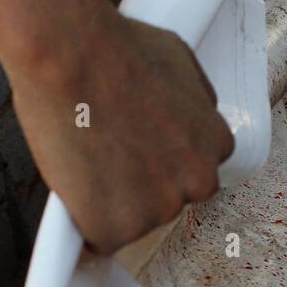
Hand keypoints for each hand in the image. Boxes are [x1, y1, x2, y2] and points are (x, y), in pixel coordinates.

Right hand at [7, 12, 235, 253]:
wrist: (70, 56)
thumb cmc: (115, 48)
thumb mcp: (178, 59)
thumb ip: (194, 98)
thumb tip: (193, 113)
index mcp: (216, 146)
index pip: (192, 171)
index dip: (157, 159)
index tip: (135, 146)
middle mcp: (198, 183)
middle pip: (167, 199)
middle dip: (139, 183)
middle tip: (105, 151)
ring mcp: (159, 209)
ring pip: (135, 220)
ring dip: (111, 200)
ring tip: (86, 157)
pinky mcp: (118, 228)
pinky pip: (101, 238)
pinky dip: (84, 220)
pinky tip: (74, 185)